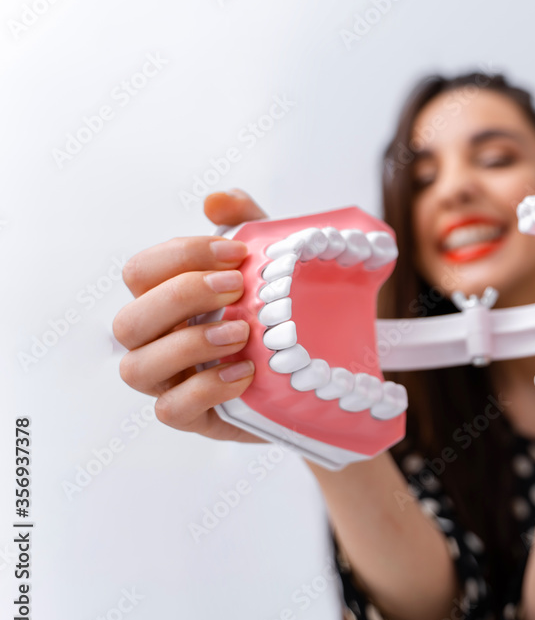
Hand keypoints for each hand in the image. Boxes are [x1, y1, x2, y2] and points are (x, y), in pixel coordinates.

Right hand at [112, 190, 269, 442]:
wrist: (320, 371)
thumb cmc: (282, 310)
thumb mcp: (272, 261)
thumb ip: (249, 223)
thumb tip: (216, 201)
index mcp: (166, 299)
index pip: (142, 272)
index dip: (182, 257)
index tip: (238, 253)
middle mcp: (157, 341)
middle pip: (129, 319)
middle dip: (182, 297)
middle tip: (237, 287)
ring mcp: (170, 382)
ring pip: (136, 368)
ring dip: (187, 344)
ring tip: (241, 333)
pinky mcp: (194, 418)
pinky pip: (171, 409)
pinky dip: (205, 389)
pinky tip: (246, 372)